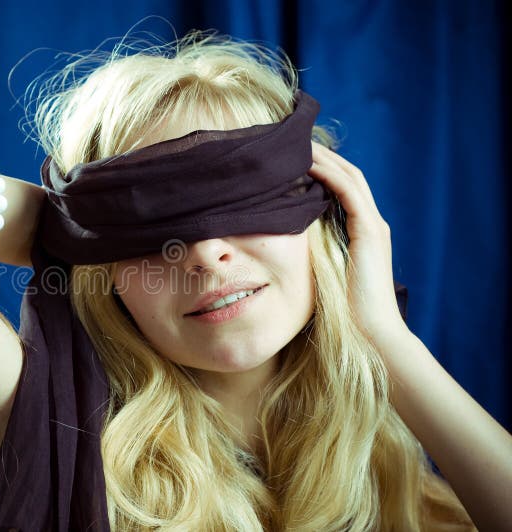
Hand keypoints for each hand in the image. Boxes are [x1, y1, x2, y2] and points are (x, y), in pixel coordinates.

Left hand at [308, 142, 407, 346]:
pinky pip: (349, 193)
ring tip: (297, 144)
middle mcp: (370, 224)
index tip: (294, 158)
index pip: (342, 189)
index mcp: (361, 232)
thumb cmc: (344, 312)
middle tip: (293, 140)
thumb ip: (311, 254)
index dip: (321, 169)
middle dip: (322, 156)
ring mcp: (373, 226)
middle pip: (347, 176)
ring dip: (324, 158)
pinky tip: (308, 165)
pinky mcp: (370, 232)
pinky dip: (329, 175)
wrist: (371, 333)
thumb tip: (283, 244)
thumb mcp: (322, 274)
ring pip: (349, 178)